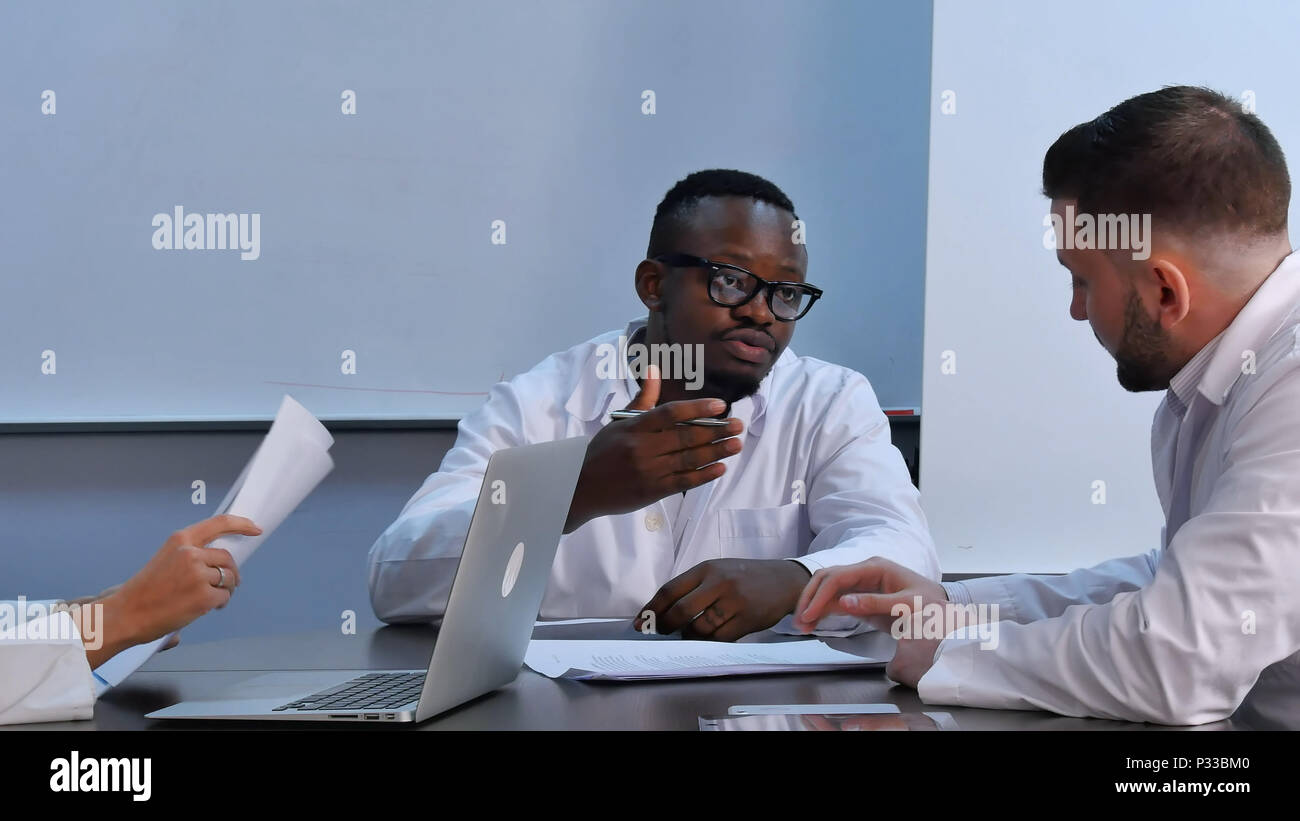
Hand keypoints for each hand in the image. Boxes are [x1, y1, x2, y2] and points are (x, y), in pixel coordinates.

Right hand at [86, 515, 260, 666]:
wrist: (125, 614)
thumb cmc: (144, 591)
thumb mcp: (166, 560)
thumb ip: (191, 555)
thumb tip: (222, 561)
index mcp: (180, 540)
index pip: (219, 523)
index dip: (241, 524)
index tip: (256, 528)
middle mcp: (190, 553)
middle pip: (228, 558)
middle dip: (231, 572)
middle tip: (227, 584)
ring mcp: (198, 574)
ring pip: (229, 578)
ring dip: (226, 589)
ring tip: (211, 599)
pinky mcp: (204, 596)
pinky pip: (224, 597)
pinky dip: (220, 603)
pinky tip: (207, 608)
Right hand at [564, 364, 742, 532]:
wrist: (582, 488)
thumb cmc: (603, 451)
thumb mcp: (620, 422)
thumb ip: (643, 398)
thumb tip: (655, 368)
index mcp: (635, 427)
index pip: (670, 413)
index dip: (697, 408)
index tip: (720, 405)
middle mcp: (642, 448)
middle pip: (685, 437)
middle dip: (716, 431)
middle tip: (738, 425)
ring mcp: (649, 471)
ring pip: (688, 459)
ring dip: (716, 452)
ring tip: (736, 444)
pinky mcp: (653, 491)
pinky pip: (683, 482)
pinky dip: (703, 475)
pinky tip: (720, 468)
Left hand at [634, 558, 811, 640]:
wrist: (784, 580)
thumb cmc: (745, 576)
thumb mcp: (719, 570)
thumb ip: (695, 587)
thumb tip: (663, 611)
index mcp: (707, 568)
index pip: (670, 590)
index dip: (652, 608)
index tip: (640, 622)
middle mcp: (719, 583)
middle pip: (681, 611)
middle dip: (665, 626)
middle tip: (660, 633)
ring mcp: (734, 601)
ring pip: (699, 628)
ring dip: (688, 637)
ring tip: (687, 636)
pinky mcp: (747, 619)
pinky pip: (719, 638)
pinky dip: (709, 642)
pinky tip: (706, 640)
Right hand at [791, 556, 948, 687]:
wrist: (941, 609)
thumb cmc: (928, 604)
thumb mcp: (907, 605)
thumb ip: (876, 603)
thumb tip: (845, 603)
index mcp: (874, 567)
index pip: (838, 577)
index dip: (820, 595)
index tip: (809, 614)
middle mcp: (864, 571)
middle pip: (827, 578)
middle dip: (810, 598)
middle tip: (799, 621)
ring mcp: (861, 582)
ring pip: (828, 588)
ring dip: (813, 605)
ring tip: (802, 626)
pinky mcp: (861, 596)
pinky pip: (836, 600)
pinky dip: (823, 610)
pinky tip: (814, 622)